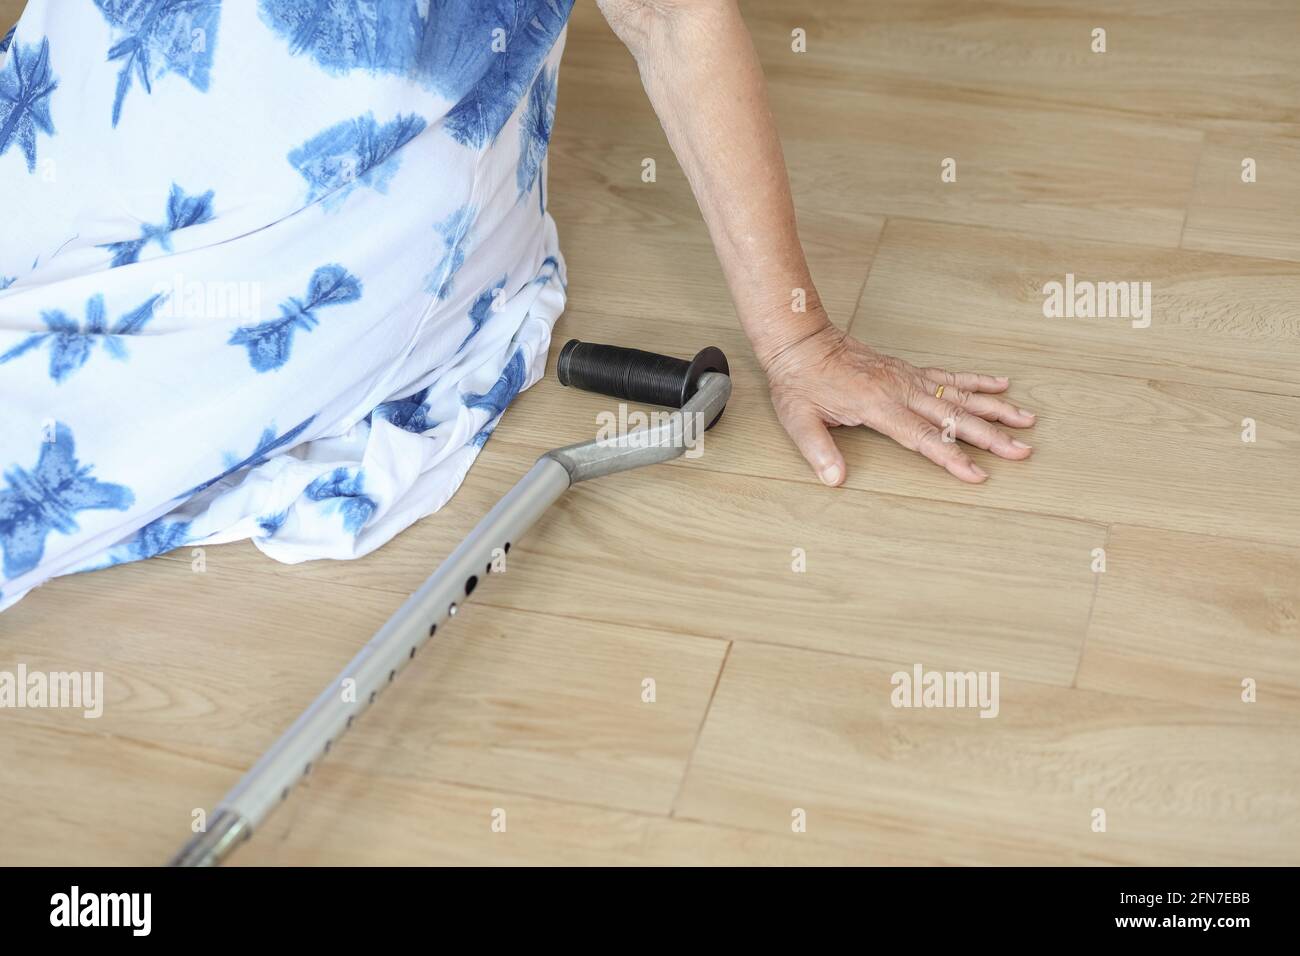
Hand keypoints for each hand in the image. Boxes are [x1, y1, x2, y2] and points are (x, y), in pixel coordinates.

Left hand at [762, 324, 1035, 484]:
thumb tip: (834, 480)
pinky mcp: (908, 370)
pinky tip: (1002, 383)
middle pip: (953, 417)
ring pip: (960, 395)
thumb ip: (818, 450)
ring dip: (995, 408)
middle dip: (990, 437)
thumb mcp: (799, 419)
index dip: (951, 458)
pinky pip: (950, 376)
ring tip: (1027, 420)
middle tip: (1022, 452)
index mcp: (878, 406)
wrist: (801, 342)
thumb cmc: (799, 382)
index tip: (978, 475)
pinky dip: (977, 380)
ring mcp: (908, 378)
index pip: (922, 438)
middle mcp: (900, 390)